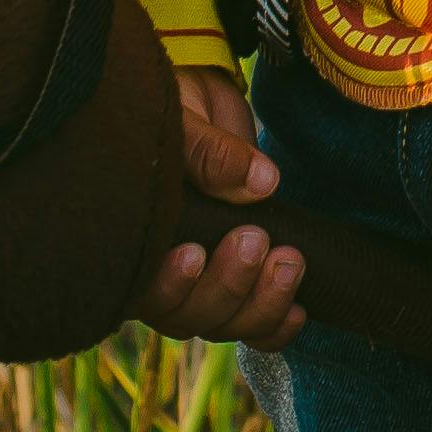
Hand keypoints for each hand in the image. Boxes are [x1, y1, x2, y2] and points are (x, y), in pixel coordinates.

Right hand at [137, 68, 307, 348]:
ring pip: (223, 323)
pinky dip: (275, 324)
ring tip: (290, 261)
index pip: (141, 291)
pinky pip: (253, 325)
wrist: (199, 106)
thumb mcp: (184, 121)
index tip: (194, 253)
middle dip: (226, 286)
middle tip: (256, 238)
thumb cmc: (175, 112)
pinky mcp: (239, 281)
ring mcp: (201, 281)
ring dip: (260, 304)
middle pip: (186, 315)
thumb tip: (261, 183)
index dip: (168, 286)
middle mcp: (160, 272)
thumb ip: (209, 152)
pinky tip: (298, 311)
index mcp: (132, 239)